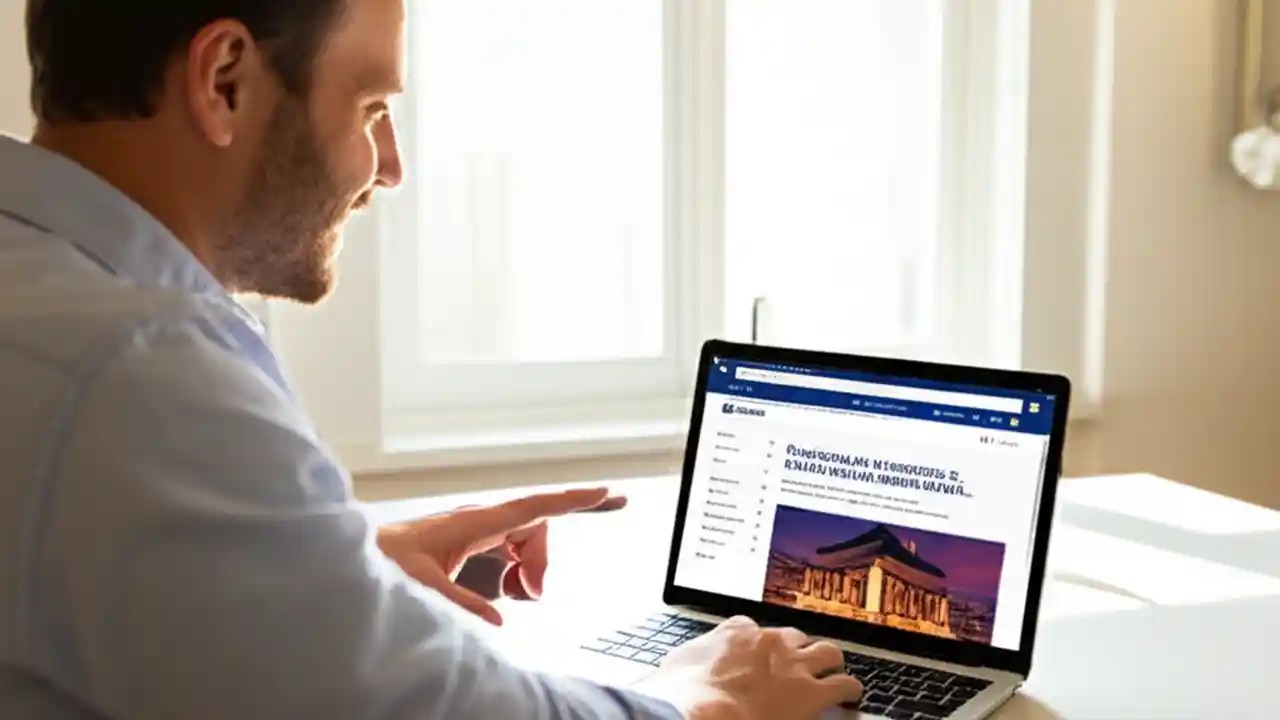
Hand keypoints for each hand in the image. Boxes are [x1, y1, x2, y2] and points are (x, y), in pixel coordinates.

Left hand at [376, 487, 620, 624]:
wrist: (363, 554)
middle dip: (543, 558)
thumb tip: (499, 618)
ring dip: (531, 564)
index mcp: (475, 522)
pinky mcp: (469, 539)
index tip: (603, 493)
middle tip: (534, 595)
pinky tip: (510, 587)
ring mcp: (475, 528)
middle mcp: (479, 520)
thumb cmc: (386, 560)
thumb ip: (464, 603)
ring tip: (522, 593)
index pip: (534, 506)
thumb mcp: (425, 587)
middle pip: (534, 525)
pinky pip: (509, 545)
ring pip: (523, 536)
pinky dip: (518, 565)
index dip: (571, 500)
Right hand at [635, 616, 862, 719]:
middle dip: (799, 650)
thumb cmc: (682, 694)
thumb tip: (679, 670)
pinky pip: (844, 684)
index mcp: (736, 632)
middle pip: (796, 636)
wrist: (701, 711)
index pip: (754, 629)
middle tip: (799, 665)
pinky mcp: (811, 692)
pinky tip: (850, 697)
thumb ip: (690, 660)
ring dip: (829, 663)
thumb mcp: (677, 664)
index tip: (759, 655)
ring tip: (832, 674)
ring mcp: (793, 665)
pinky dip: (849, 690)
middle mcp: (769, 641)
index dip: (760, 645)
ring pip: (828, 652)